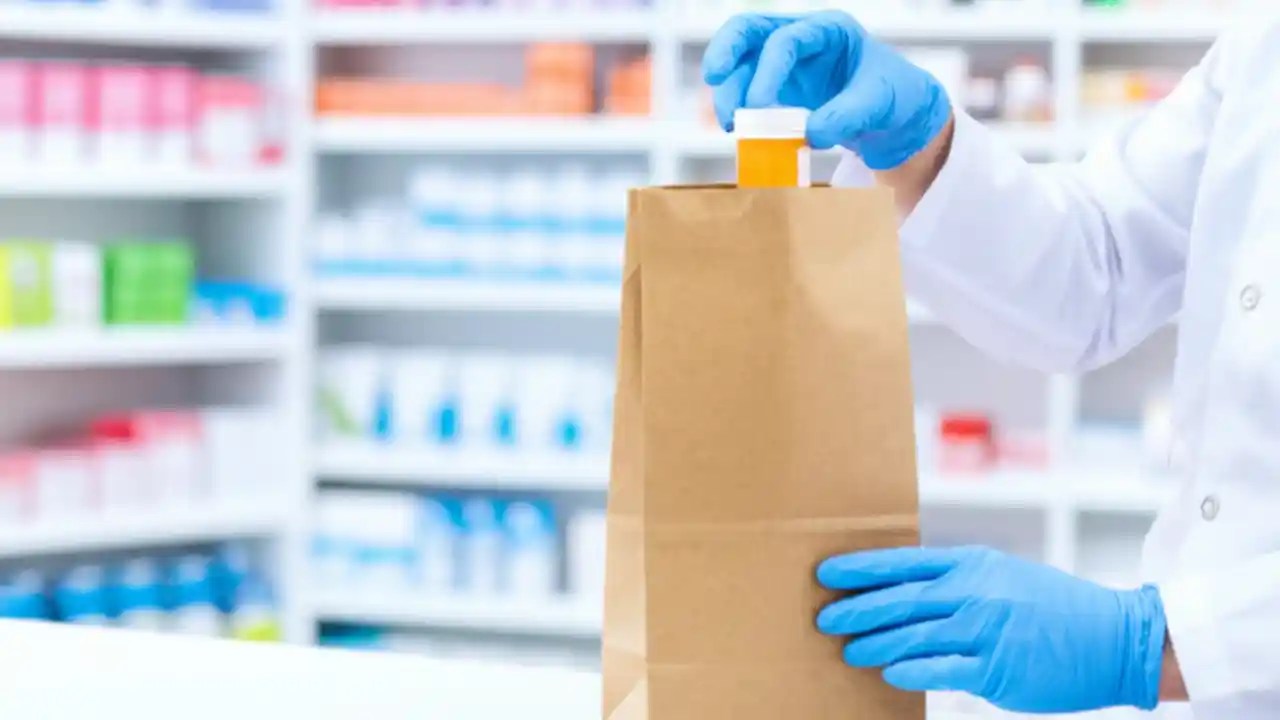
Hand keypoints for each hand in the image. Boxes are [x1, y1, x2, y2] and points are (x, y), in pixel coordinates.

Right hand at [701, 11, 952, 169]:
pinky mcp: (777, 86)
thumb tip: (809, 133)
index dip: (768, 70)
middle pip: (749, 30)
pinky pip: (746, 89)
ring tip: (729, 125)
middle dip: (726, 51)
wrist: (894, 115)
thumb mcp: (880, 103)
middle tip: (713, 78)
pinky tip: (736, 129)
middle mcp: (801, 39)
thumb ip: (847, 115)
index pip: (788, 39)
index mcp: (829, 30)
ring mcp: (785, 62)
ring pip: (741, 63)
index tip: (759, 105)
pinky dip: (737, 106)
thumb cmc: (893, 96)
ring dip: (729, 91)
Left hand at [815, 546, 1166, 713]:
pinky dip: (910, 670)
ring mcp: (985, 631)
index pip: (903, 563)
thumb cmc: (1052, 606)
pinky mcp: (996, 669)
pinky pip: (941, 670)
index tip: (826, 573)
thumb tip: (902, 589)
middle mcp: (975, 592)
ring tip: (847, 650)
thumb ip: (954, 579)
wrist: (1113, 637)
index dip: (861, 569)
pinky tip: (889, 673)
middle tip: (823, 618)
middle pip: (900, 600)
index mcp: (972, 564)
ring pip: (913, 636)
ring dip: (873, 644)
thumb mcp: (1002, 574)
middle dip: (856, 609)